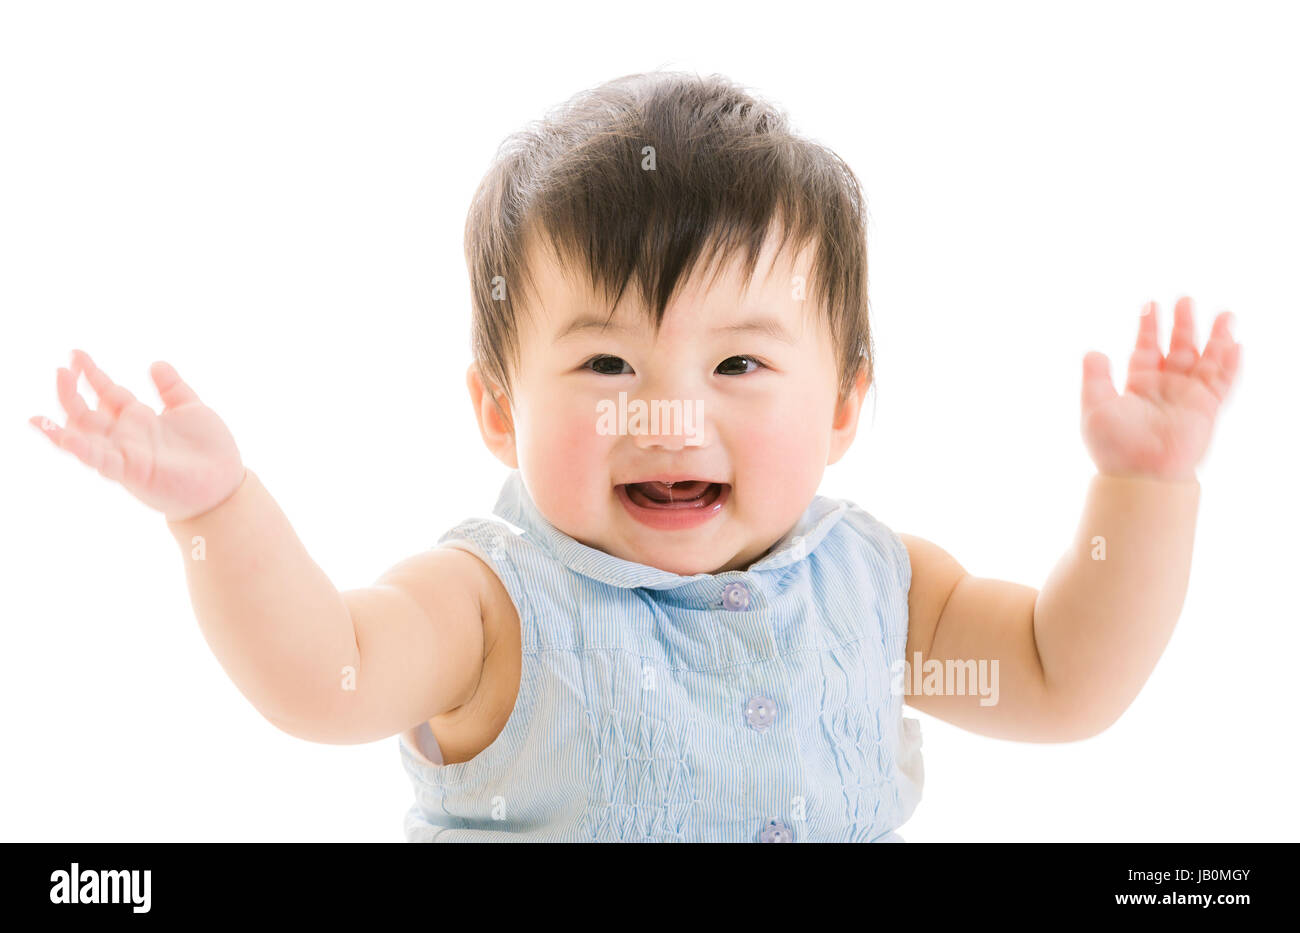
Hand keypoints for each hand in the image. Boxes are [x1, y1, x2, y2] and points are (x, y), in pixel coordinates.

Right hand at [30, 350, 245, 520]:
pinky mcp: (132, 471)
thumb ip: (172, 387)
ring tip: (42, 411)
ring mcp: (126, 453)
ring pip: (84, 437)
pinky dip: (80, 449)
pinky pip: (100, 460)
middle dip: (71, 392)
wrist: (226, 484)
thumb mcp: (191, 408)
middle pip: (87, 412)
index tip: (75, 353)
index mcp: (139, 418)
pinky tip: (64, 437)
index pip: (107, 392)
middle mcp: (127, 435)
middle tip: (61, 369)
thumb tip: (155, 363)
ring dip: (64, 422)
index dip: (91, 374)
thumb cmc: (211, 450)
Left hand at [1081, 297, 1240, 481]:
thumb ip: (1095, 378)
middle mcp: (1165, 388)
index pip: (1146, 348)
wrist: (1140, 474)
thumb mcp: (1095, 407)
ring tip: (1225, 314)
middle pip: (1178, 348)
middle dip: (1182, 324)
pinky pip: (1222, 382)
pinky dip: (1230, 364)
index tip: (1150, 304)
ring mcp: (1188, 397)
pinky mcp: (1206, 409)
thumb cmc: (1114, 446)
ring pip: (1206, 359)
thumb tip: (1093, 351)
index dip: (1149, 326)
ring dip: (1215, 337)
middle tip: (1186, 298)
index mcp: (1138, 385)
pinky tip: (1236, 344)